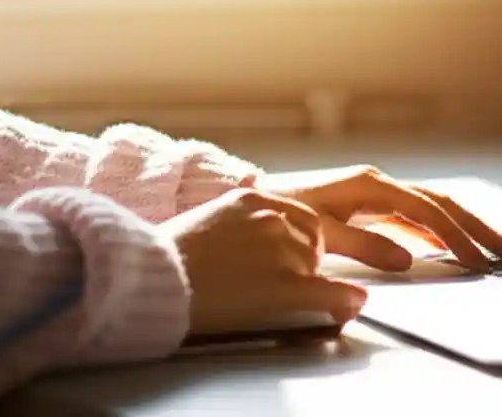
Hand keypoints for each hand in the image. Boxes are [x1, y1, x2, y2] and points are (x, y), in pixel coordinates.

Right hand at [159, 188, 366, 334]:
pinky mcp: (285, 286)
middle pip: (314, 239)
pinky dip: (344, 301)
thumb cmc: (165, 258)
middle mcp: (273, 218)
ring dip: (310, 283)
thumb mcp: (207, 219)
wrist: (148, 277)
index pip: (299, 214)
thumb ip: (238, 222)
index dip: (301, 239)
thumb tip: (248, 241)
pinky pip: (329, 293)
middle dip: (306, 261)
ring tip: (281, 297)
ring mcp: (282, 251)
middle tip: (286, 278)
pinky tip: (353, 304)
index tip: (304, 250)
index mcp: (253, 197)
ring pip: (315, 266)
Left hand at [267, 166, 501, 271]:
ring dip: (461, 226)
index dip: (454, 235)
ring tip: (490, 245)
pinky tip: (450, 244)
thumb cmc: (279, 217)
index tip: (476, 258)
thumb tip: (406, 258)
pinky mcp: (369, 206)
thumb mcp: (319, 235)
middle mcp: (376, 184)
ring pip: (430, 207)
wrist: (248, 203)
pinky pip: (413, 215)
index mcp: (369, 186)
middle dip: (474, 225)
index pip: (425, 211)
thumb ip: (363, 246)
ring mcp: (374, 194)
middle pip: (438, 202)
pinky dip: (437, 229)